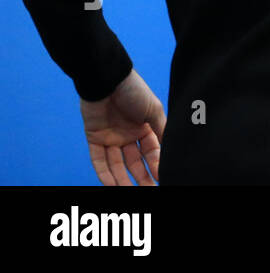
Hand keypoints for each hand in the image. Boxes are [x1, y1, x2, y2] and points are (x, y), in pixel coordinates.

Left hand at [80, 69, 165, 185]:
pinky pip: (98, 159)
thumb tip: (171, 150)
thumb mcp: (154, 110)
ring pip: (117, 164)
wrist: (107, 79)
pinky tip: (111, 185)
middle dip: (141, 177)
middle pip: (134, 162)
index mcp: (144, 127)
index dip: (155, 164)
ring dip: (122, 180)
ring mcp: (111, 137)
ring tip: (128, 193)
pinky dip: (104, 173)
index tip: (161, 177)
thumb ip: (162, 130)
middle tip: (148, 190)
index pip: (151, 151)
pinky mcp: (94, 138)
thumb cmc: (134, 91)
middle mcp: (128, 135)